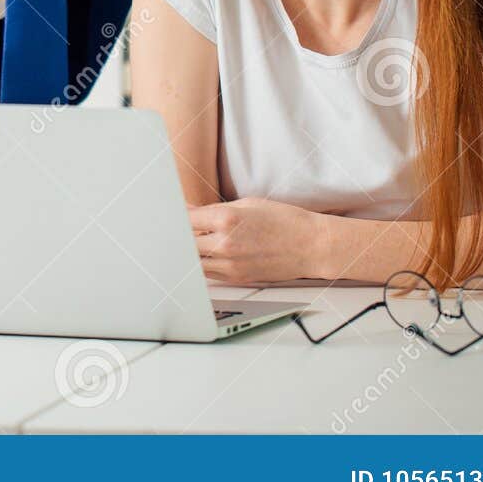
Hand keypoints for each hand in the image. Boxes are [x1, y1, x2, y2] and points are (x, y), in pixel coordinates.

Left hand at [187, 197, 326, 285]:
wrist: (311, 245)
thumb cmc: (284, 220)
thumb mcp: (247, 204)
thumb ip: (212, 209)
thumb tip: (188, 210)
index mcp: (226, 219)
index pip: (185, 219)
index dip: (175, 216)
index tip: (171, 214)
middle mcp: (224, 244)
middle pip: (184, 242)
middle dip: (179, 235)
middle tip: (174, 229)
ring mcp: (230, 264)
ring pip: (194, 261)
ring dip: (189, 251)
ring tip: (191, 242)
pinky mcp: (237, 278)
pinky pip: (208, 272)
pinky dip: (202, 263)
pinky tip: (206, 254)